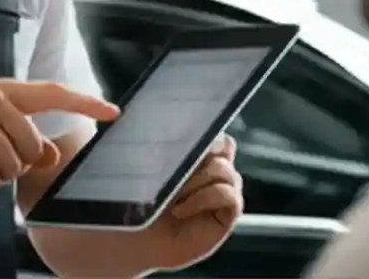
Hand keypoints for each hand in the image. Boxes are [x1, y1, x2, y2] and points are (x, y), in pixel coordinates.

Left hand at [145, 133, 243, 271]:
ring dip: (196, 180)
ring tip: (173, 196)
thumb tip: (164, 129)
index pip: (213, 130)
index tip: (183, 139)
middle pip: (225, 145)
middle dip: (202, 153)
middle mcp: (215, 168)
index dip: (204, 131)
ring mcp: (225, 188)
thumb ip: (164, 147)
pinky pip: (227, 193)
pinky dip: (203, 198)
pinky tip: (181, 209)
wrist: (139, 238)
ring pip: (223, 169)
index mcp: (199, 152)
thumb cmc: (140, 201)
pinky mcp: (229, 211)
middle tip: (177, 167)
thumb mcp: (149, 167)